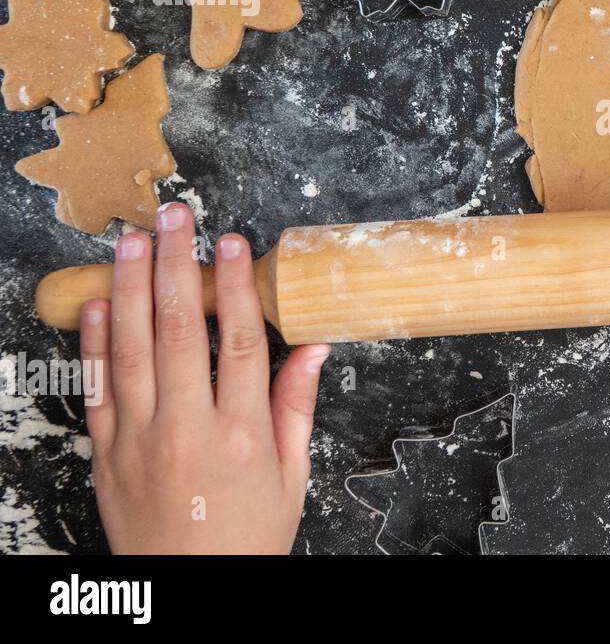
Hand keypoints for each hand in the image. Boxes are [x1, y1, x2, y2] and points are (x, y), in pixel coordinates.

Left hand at [77, 202, 329, 553]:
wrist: (189, 591)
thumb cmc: (245, 538)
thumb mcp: (292, 477)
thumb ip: (297, 408)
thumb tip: (314, 349)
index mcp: (242, 435)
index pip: (241, 342)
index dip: (238, 286)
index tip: (233, 244)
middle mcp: (187, 430)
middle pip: (182, 330)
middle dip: (178, 265)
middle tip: (175, 219)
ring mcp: (140, 439)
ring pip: (133, 347)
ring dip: (132, 287)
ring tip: (134, 241)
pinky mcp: (106, 452)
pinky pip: (98, 386)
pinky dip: (95, 341)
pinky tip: (99, 303)